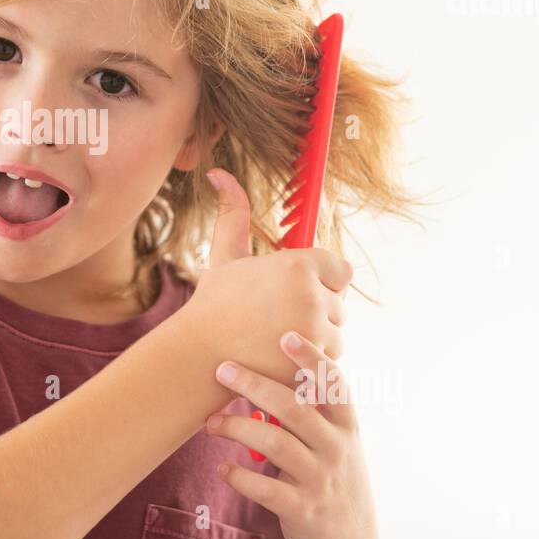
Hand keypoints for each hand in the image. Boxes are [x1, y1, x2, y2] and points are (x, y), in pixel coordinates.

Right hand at [187, 167, 352, 390]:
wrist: (198, 356)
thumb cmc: (213, 304)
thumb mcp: (225, 255)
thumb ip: (233, 213)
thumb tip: (218, 172)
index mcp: (298, 264)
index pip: (341, 270)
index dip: (322, 281)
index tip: (293, 293)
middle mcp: (311, 294)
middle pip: (339, 305)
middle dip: (316, 314)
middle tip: (276, 321)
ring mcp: (313, 331)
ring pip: (336, 336)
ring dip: (315, 341)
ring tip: (276, 341)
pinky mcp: (311, 363)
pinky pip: (328, 362)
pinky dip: (310, 365)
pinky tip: (280, 359)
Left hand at [206, 330, 377, 538]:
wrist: (351, 537)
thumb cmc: (332, 472)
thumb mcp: (336, 438)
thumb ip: (314, 406)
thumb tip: (274, 358)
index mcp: (346, 425)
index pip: (333, 385)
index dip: (312, 359)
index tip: (286, 335)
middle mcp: (336, 448)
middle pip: (296, 409)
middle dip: (257, 385)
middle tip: (223, 369)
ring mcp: (320, 479)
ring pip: (277, 444)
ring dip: (238, 427)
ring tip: (210, 422)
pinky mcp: (303, 509)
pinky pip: (267, 489)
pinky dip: (241, 477)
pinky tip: (222, 468)